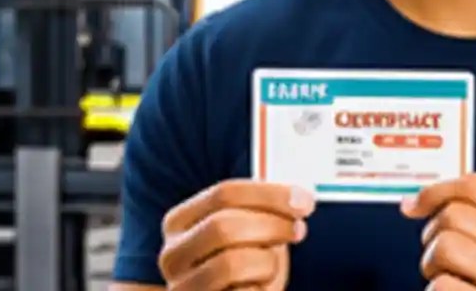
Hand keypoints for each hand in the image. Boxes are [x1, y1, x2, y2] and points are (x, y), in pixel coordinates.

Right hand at [157, 179, 315, 290]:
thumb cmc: (246, 272)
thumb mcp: (250, 235)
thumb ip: (264, 212)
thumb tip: (298, 198)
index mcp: (179, 222)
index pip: (223, 194)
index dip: (269, 194)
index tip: (304, 200)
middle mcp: (171, 254)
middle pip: (224, 226)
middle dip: (271, 225)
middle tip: (299, 230)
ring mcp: (181, 287)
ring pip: (232, 263)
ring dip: (266, 264)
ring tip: (270, 270)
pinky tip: (258, 289)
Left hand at [402, 173, 475, 290]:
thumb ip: (474, 219)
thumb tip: (414, 202)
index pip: (475, 185)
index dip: (435, 191)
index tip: (413, 205)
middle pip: (453, 214)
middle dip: (433, 238)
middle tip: (445, 263)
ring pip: (445, 245)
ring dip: (433, 268)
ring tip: (451, 282)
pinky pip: (442, 286)